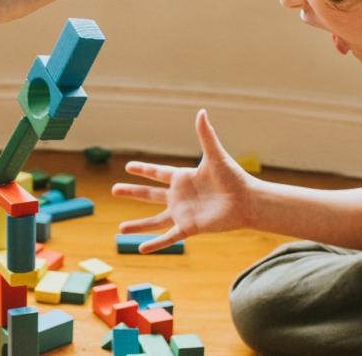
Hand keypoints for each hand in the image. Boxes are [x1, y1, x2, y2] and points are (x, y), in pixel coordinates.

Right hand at [111, 110, 256, 252]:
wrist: (248, 202)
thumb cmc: (234, 178)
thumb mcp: (215, 156)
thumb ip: (205, 135)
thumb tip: (201, 112)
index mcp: (182, 178)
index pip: (157, 173)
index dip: (143, 169)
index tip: (128, 167)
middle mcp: (179, 196)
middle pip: (149, 194)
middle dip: (132, 192)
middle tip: (114, 190)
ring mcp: (182, 213)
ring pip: (154, 220)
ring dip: (137, 225)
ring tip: (119, 229)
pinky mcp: (188, 227)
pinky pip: (168, 237)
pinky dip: (155, 244)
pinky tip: (141, 249)